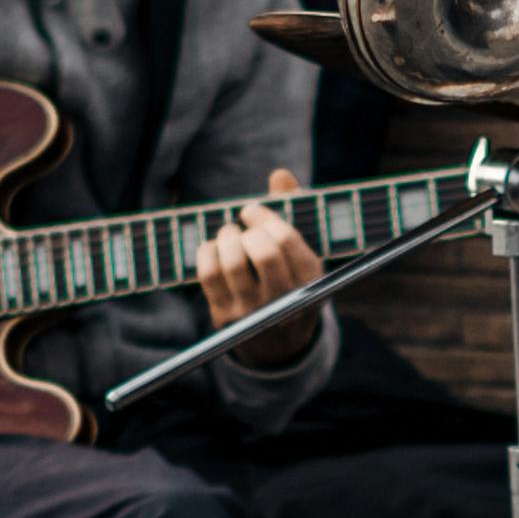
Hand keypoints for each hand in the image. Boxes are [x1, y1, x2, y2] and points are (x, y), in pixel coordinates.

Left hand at [200, 165, 324, 353]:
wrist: (278, 343)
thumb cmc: (290, 280)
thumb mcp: (302, 252)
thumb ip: (294, 209)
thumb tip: (280, 174)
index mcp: (310, 280)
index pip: (286, 240)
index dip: (264, 217)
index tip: (253, 211)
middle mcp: (284, 299)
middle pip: (263, 252)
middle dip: (249, 228)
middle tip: (244, 222)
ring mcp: (253, 310)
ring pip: (232, 263)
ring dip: (227, 237)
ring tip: (230, 234)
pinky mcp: (225, 315)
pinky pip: (208, 275)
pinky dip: (207, 251)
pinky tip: (215, 248)